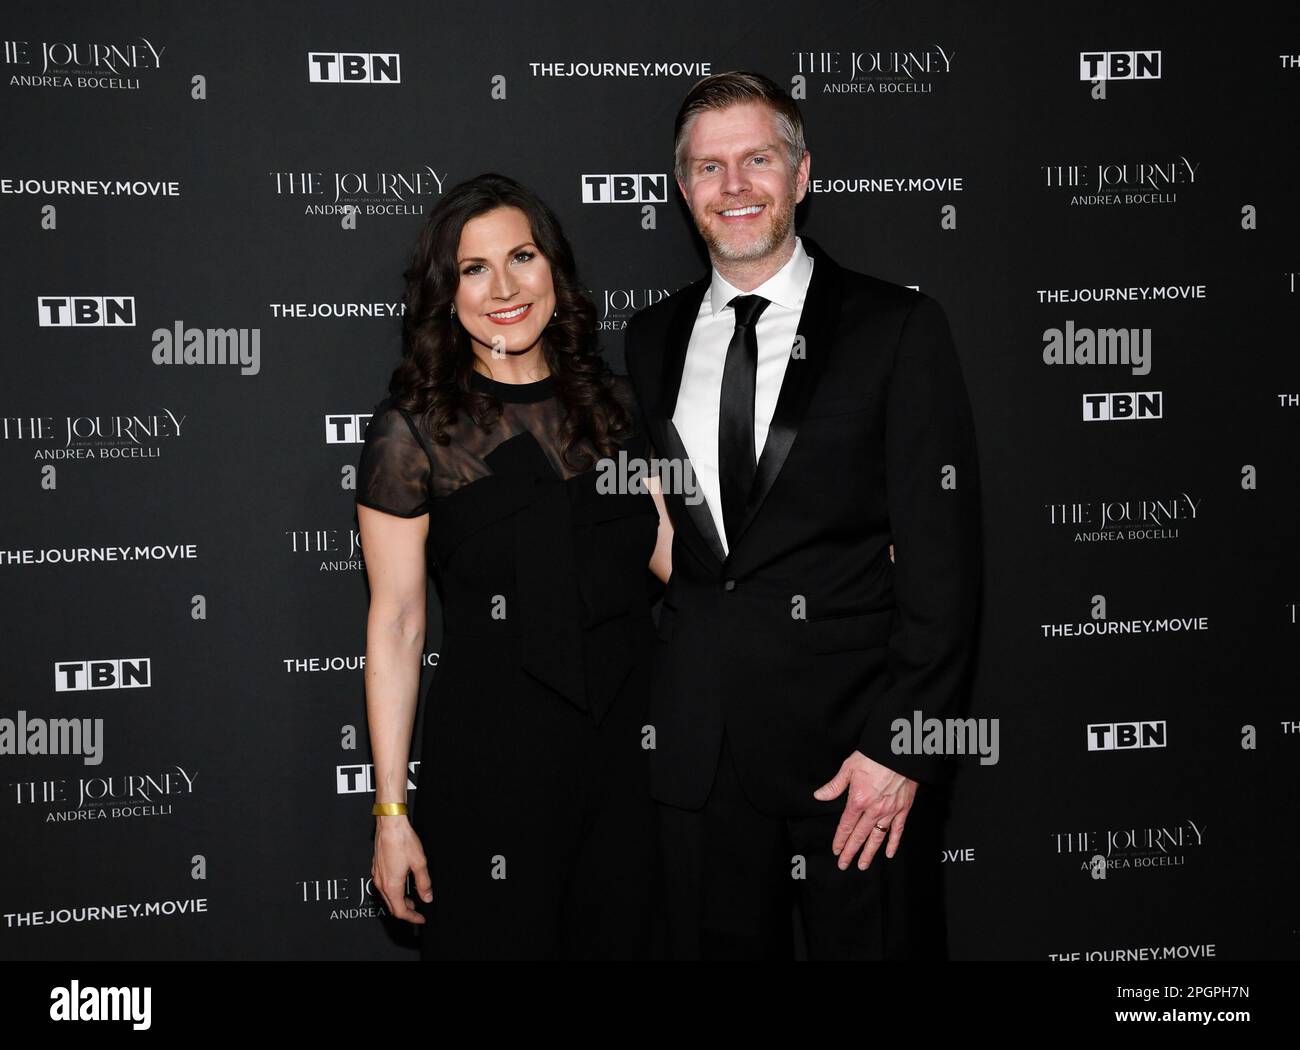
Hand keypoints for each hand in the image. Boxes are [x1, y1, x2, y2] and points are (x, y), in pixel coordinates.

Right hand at [372, 817, 432, 923]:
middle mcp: (381, 883)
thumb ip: (423, 883)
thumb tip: (427, 897)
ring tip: (412, 899)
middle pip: (392, 906)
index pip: (400, 911)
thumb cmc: (403, 841)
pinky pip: (384, 886)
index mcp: (392, 885)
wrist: (390, 824)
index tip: (421, 919)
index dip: (412, 917)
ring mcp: (377, 875)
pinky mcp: (376, 868)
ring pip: (387, 897)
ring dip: (399, 901)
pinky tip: (402, 885)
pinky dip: (394, 891)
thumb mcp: (419, 863)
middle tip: (418, 911)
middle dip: (406, 911)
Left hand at [813, 750, 916, 869]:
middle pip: (859, 836)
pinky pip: (898, 830)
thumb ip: (834, 785)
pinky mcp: (903, 809)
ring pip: (877, 837)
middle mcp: (874, 810)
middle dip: (851, 852)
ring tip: (863, 865)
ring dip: (869, 853)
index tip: (836, 850)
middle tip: (844, 865)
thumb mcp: (849, 768)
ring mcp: (889, 811)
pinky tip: (889, 853)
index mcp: (858, 800)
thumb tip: (820, 796)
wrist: (900, 752)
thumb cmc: (874, 756)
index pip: (846, 826)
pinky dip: (893, 843)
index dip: (840, 840)